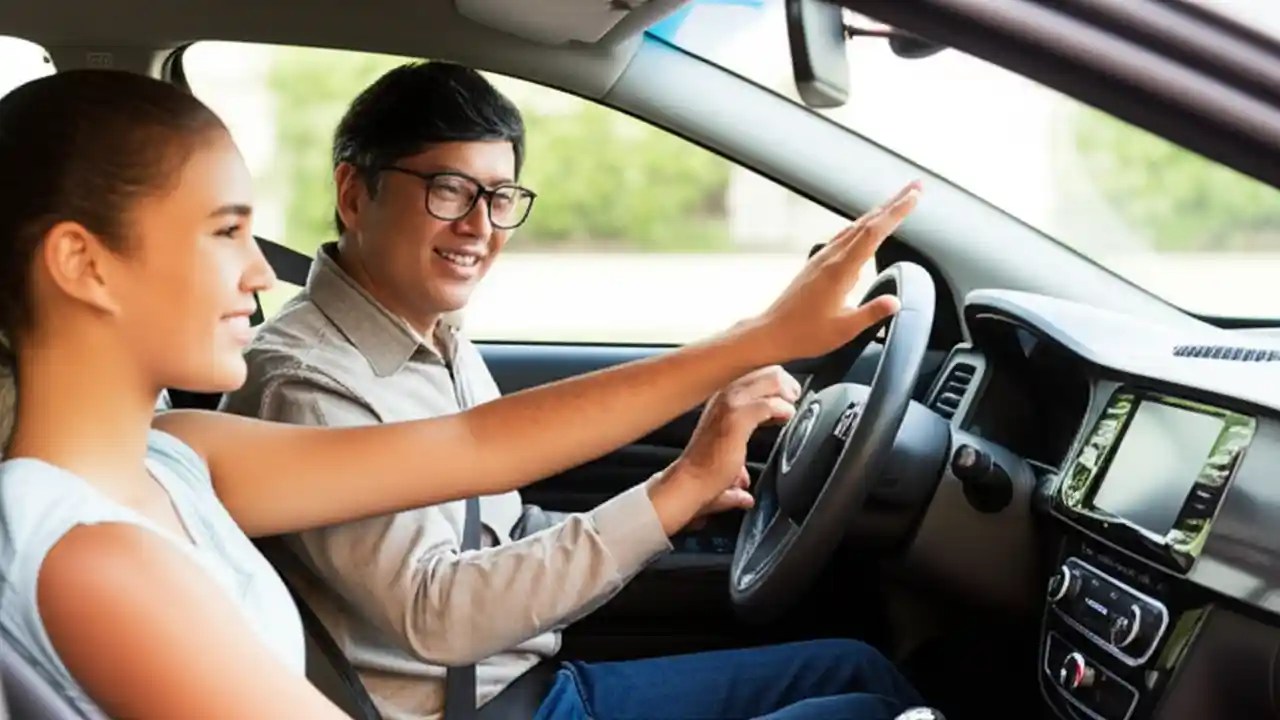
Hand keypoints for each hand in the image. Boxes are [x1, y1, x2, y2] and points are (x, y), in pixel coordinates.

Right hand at [648, 366, 801, 534]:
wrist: (690, 484)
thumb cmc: (703, 477)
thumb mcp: (725, 468)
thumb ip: (737, 476)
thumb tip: (744, 496)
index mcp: (719, 402)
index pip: (750, 376)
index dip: (772, 383)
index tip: (784, 397)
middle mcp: (722, 397)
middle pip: (761, 370)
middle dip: (782, 381)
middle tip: (793, 395)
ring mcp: (728, 405)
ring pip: (766, 380)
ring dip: (783, 390)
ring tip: (792, 402)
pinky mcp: (736, 418)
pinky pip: (767, 404)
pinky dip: (781, 408)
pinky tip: (786, 415)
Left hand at [744, 181, 921, 363]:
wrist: (771, 333)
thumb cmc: (805, 334)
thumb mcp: (843, 330)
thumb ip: (871, 313)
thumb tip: (896, 301)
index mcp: (839, 270)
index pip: (873, 233)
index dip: (896, 212)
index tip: (914, 196)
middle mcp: (830, 257)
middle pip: (867, 222)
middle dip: (893, 203)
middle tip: (915, 187)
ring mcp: (822, 258)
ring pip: (855, 227)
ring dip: (878, 213)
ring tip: (897, 202)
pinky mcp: (817, 264)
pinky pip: (844, 237)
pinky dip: (862, 227)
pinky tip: (866, 229)